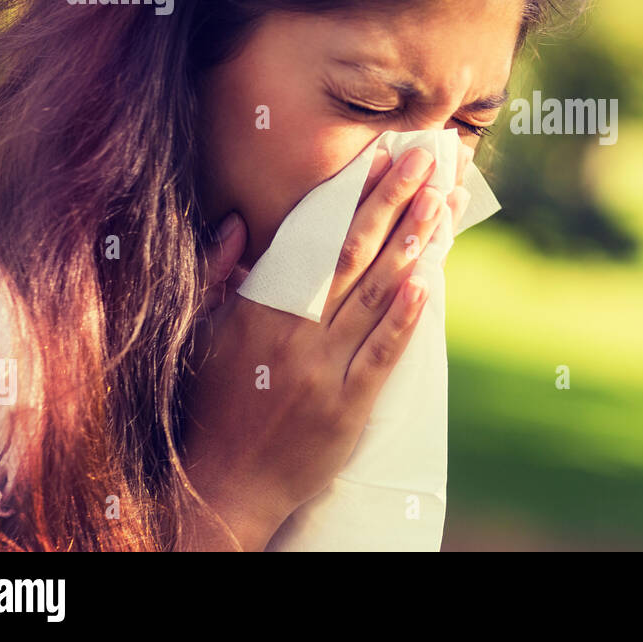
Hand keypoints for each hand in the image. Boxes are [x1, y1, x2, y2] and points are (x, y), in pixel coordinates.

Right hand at [180, 146, 452, 549]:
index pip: (313, 238)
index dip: (351, 196)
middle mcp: (292, 332)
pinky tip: (427, 282)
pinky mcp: (346, 406)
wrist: (225, 483)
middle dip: (392, 202)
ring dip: (411, 244)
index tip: (382, 159)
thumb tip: (236, 224)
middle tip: (427, 161)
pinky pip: (381, 354)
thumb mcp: (202, 333)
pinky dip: (404, 318)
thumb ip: (216, 274)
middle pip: (352, 254)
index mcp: (257, 308)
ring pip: (374, 295)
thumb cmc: (213, 402)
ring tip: (440, 202)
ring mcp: (321, 369)